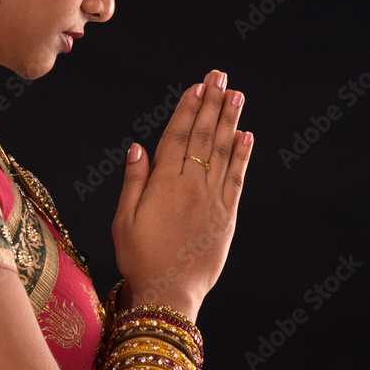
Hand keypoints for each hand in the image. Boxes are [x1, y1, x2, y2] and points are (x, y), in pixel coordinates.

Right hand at [110, 70, 252, 320]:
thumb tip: (139, 147)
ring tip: (236, 96)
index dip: (188, 108)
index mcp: (163, 184)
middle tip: (221, 77)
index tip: (197, 86)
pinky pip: (236, 178)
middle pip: (203, 136)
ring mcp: (212, 200)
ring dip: (230, 121)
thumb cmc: (139, 258)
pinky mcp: (226, 216)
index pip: (178, 136)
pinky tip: (245, 136)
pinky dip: (242, 155)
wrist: (170, 292)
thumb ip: (134, 180)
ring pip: (223, 151)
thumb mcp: (123, 219)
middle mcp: (191, 186)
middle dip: (212, 104)